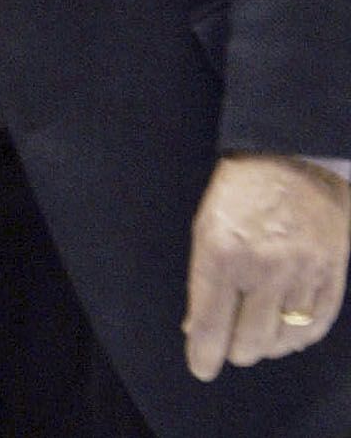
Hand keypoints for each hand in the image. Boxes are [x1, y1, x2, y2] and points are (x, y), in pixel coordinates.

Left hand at [182, 153, 350, 379]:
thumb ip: (203, 279)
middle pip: (247, 341)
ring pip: (282, 340)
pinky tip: (284, 335)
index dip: (203, 353)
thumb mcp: (206, 226)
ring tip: (253, 337)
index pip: (210, 322)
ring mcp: (301, 273)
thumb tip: (197, 328)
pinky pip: (315, 327)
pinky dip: (297, 339)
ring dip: (264, 346)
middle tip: (228, 346)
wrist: (294, 160)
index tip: (201, 368)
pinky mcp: (331, 276)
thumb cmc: (240, 192)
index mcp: (221, 252)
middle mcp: (263, 267)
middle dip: (233, 350)